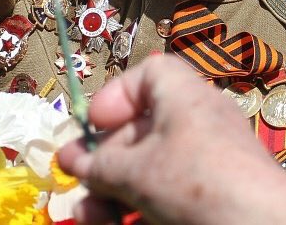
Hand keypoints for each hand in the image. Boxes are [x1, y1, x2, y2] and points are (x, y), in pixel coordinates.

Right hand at [58, 55, 285, 224]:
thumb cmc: (196, 182)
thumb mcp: (135, 171)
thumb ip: (99, 165)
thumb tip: (70, 159)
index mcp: (184, 96)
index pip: (151, 75)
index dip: (117, 96)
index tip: (93, 125)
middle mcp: (199, 121)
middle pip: (143, 129)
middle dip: (105, 160)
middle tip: (78, 182)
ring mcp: (210, 160)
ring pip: (152, 169)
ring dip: (115, 191)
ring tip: (92, 215)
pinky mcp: (215, 195)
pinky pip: (170, 193)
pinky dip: (141, 207)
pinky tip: (116, 224)